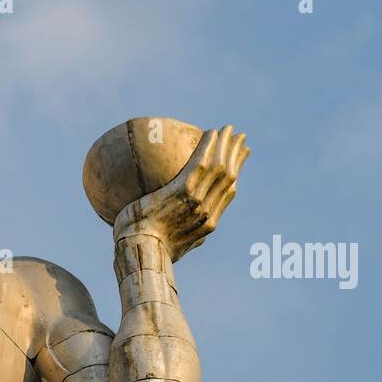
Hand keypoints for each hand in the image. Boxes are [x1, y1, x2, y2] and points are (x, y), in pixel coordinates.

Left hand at [114, 125, 248, 261]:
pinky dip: (208, 147)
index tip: (239, 162)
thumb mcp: (168, 248)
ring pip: (218, 167)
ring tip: (229, 129)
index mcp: (206, 224)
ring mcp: (196, 201)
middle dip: (236, 156)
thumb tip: (174, 233)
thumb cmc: (146, 250)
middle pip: (228, 177)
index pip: (227, 194)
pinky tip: (210, 132)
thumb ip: (178, 238)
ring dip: (225, 145)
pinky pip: (199, 164)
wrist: (140, 252)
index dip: (235, 175)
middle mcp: (207, 211)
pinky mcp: (182, 192)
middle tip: (241, 138)